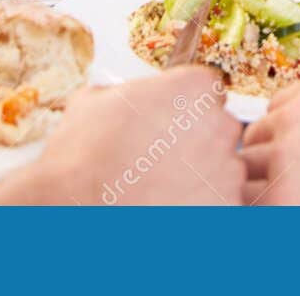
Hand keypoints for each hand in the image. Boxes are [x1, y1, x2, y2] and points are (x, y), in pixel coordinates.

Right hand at [0, 68, 243, 204]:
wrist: (73, 210)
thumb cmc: (80, 155)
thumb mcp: (93, 102)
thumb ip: (120, 91)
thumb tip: (114, 93)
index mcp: (195, 88)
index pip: (209, 92)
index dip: (188, 111)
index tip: (169, 128)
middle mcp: (220, 124)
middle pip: (221, 131)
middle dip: (198, 145)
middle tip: (162, 164)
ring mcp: (227, 170)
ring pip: (223, 171)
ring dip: (200, 180)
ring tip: (160, 193)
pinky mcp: (226, 209)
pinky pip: (221, 206)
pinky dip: (200, 212)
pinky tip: (166, 212)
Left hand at [241, 63, 299, 204]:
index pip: (273, 114)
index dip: (282, 144)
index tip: (293, 164)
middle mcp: (296, 113)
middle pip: (253, 146)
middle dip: (268, 170)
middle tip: (298, 194)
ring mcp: (286, 155)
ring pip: (248, 182)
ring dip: (266, 197)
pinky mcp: (284, 197)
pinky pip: (260, 212)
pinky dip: (275, 219)